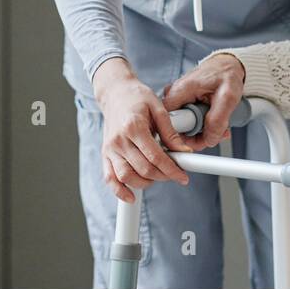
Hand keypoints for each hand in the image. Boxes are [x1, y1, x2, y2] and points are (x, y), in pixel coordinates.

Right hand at [92, 58, 193, 203]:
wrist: (115, 92)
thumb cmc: (137, 97)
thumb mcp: (159, 108)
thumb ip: (170, 132)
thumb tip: (184, 151)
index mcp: (134, 127)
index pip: (155, 157)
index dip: (171, 170)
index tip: (183, 176)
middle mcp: (119, 140)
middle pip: (143, 169)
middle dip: (162, 176)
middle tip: (174, 174)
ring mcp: (110, 149)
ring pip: (126, 177)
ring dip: (144, 183)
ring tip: (157, 177)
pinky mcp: (105, 154)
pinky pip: (109, 178)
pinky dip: (119, 191)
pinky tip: (131, 196)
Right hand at [161, 52, 246, 151]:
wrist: (227, 65)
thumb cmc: (227, 74)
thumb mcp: (228, 96)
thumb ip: (218, 119)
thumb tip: (209, 140)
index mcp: (179, 91)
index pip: (169, 124)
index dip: (184, 137)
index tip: (203, 137)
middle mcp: (174, 95)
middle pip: (177, 128)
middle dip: (199, 135)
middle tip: (218, 131)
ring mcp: (177, 99)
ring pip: (184, 127)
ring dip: (204, 131)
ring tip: (221, 126)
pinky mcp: (183, 103)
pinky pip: (189, 121)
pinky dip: (203, 125)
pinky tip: (215, 122)